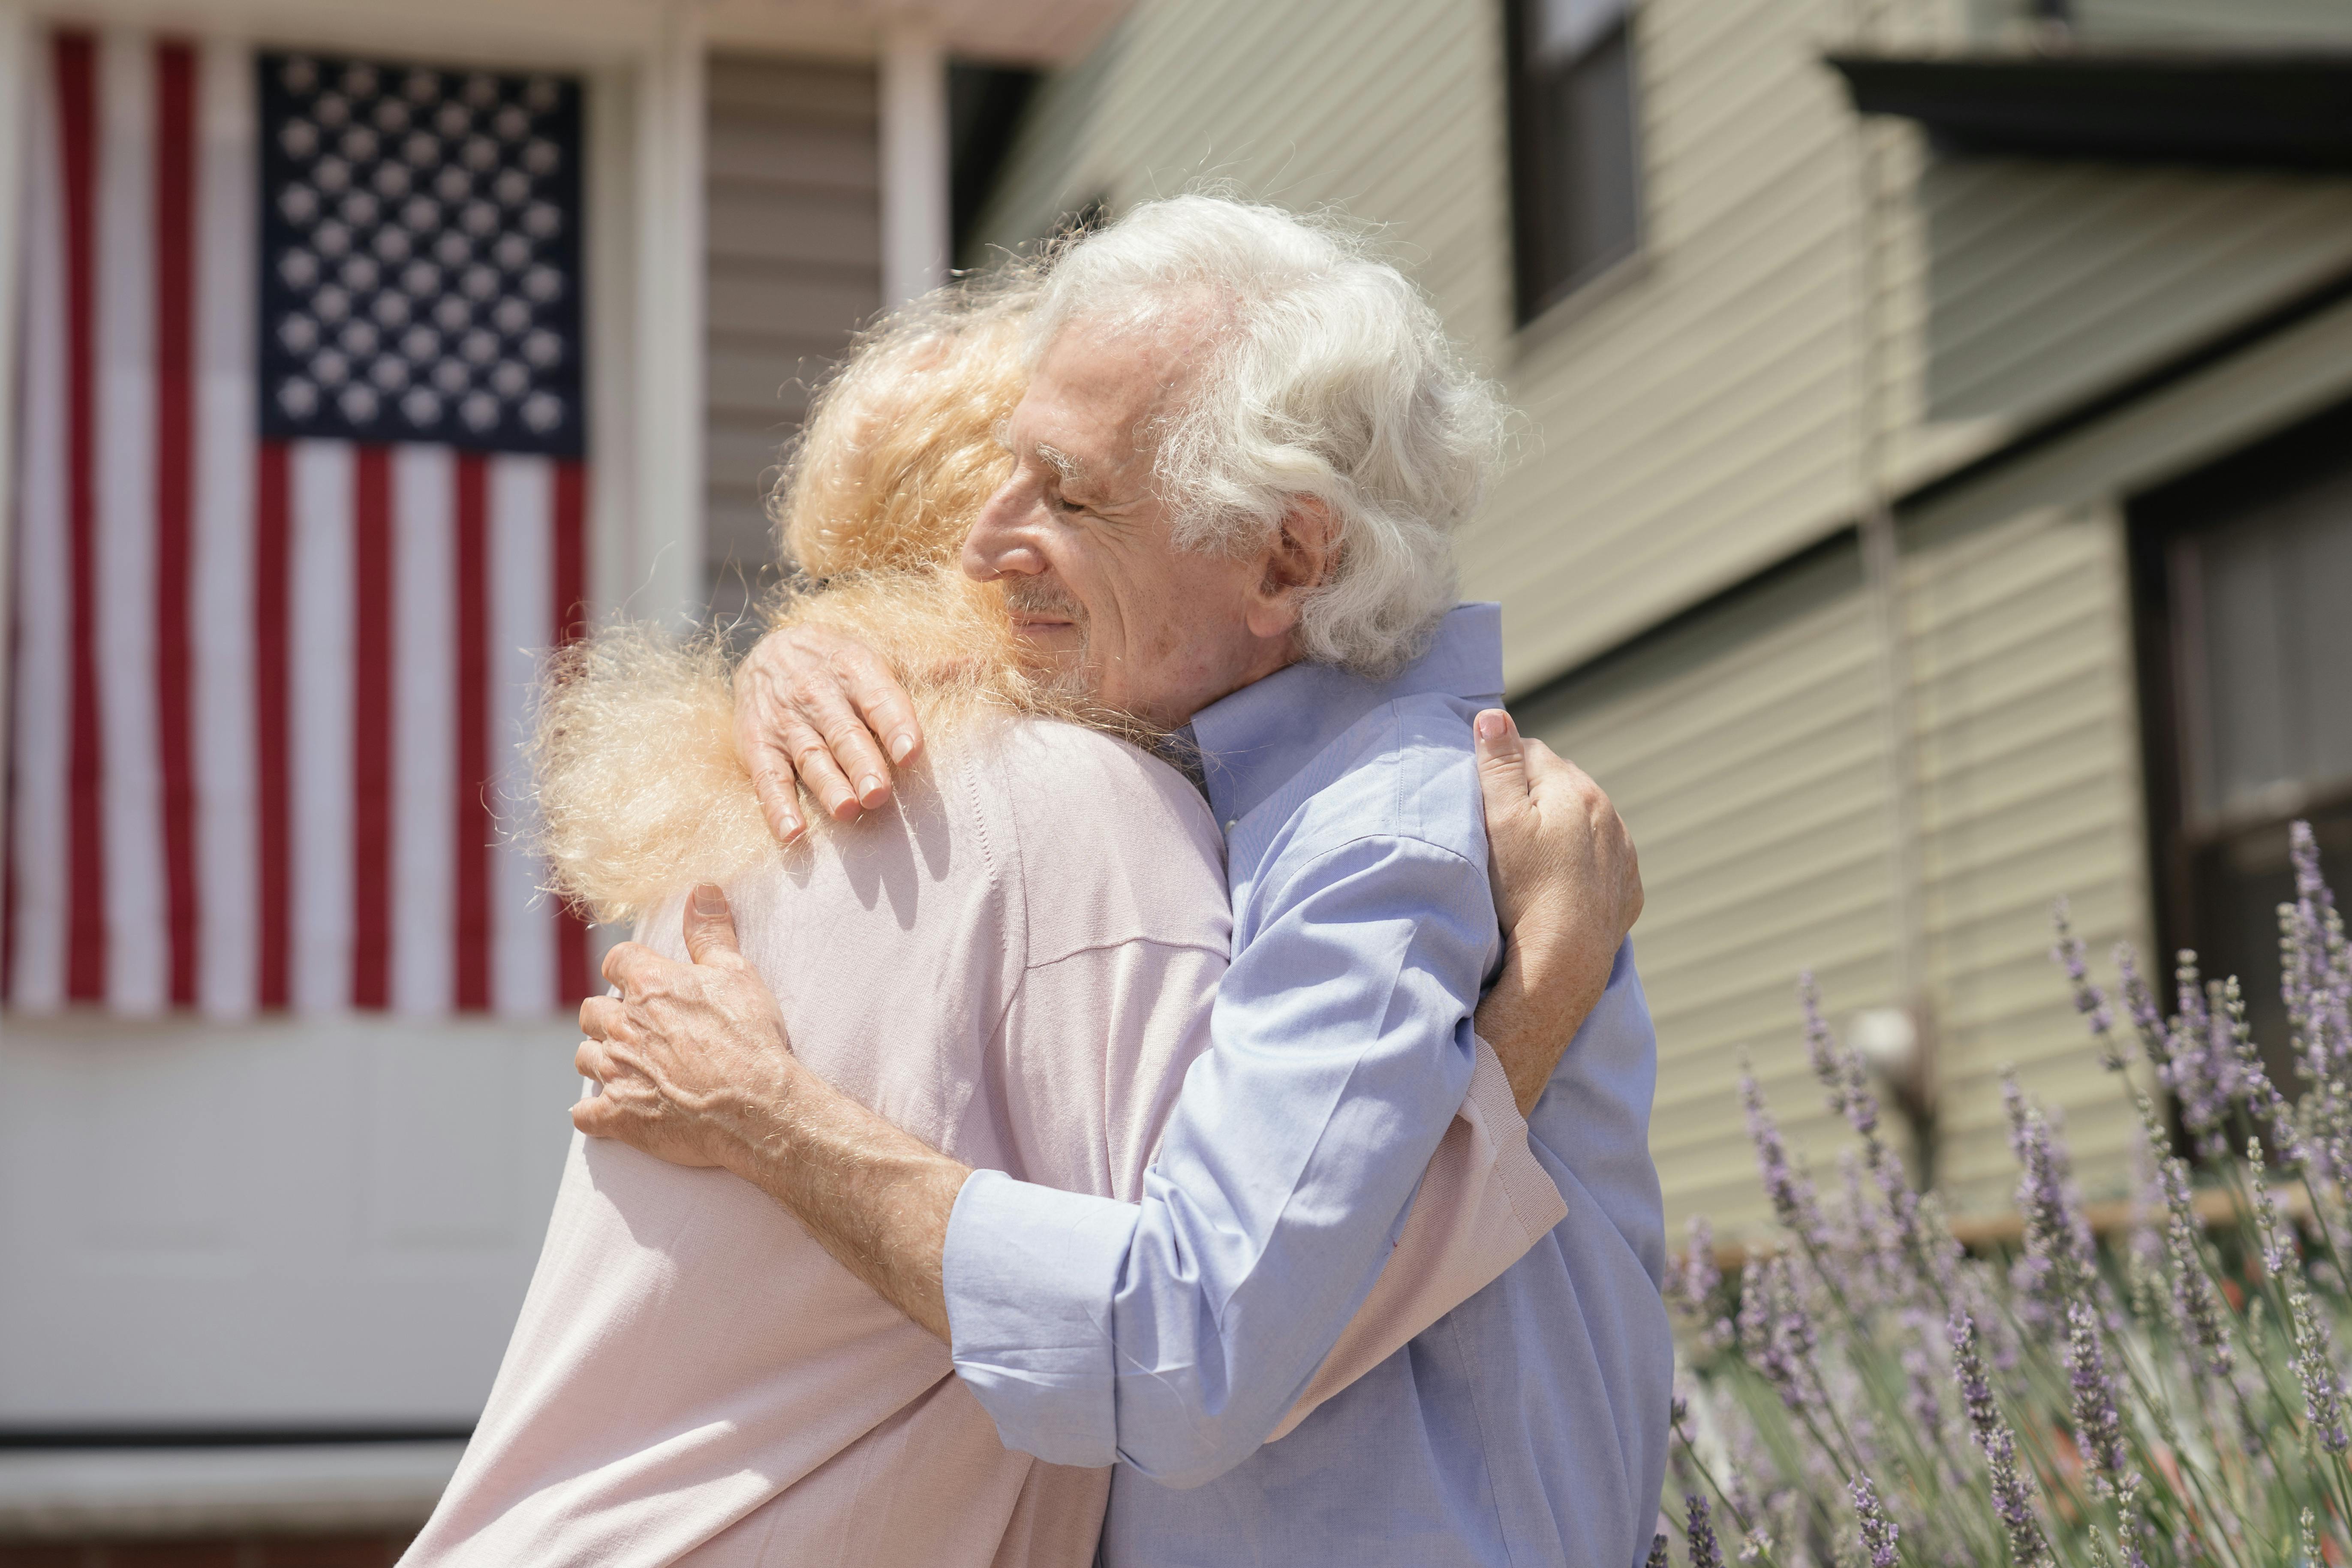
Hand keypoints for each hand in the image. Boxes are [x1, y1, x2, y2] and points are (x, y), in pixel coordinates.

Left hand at [574, 885, 800, 1169]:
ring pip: (585, 1058)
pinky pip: (584, 1115)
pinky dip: (593, 1114)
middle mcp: (623, 1025)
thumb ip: (711, 931)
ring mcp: (616, 1072)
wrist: (757, 1106)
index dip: (627, 969)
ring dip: (602, 1060)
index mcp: (649, 985)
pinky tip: (609, 1113)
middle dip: (609, 1017)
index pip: (616, 961)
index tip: (640, 978)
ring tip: (628, 1067)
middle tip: (637, 1028)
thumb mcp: (737, 974)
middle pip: (591, 1011)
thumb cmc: (751, 1037)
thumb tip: (701, 888)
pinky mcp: (618, 1115)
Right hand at [735, 623, 924, 842]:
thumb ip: (927, 667)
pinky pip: (768, 777)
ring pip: (811, 756)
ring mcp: (787, 722)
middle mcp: (818, 693)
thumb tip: (981, 662)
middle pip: (845, 733)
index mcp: (855, 668)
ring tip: (846, 810)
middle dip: (862, 763)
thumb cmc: (840, 665)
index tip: (911, 753)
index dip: (896, 724)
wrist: (767, 649)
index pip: (880, 698)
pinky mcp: (758, 745)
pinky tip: (793, 832)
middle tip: (879, 794)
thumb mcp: (879, 654)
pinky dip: (776, 806)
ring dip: (828, 785)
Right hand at [1470, 709, 1642, 1113]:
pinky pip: (1602, 857)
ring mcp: (1622, 851)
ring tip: (1530, 856)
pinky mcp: (1628, 886)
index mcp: (1573, 788)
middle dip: (1533, 791)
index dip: (1501, 765)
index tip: (1482, 792)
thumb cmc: (1523, 891)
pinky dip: (1582, 859)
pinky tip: (1559, 881)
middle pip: (1560, 781)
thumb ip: (1498, 766)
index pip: (1530, 750)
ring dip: (1560, 823)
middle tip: (1501, 825)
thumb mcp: (1499, 822)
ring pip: (1584, 818)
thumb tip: (1493, 715)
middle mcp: (1608, 812)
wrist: (1564, 963)